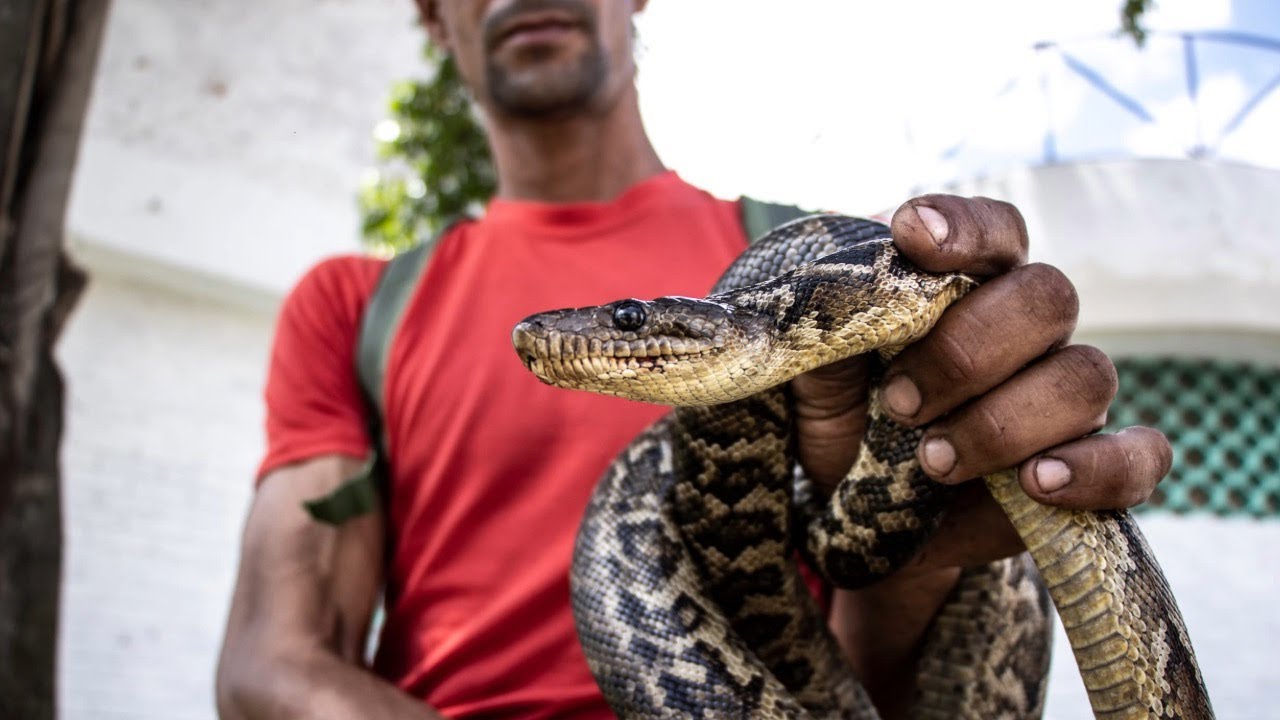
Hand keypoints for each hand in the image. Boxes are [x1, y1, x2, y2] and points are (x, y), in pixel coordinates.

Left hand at [792, 194, 1171, 572]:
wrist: (851, 512)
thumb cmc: (839, 418)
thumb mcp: (813, 368)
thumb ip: (829, 319)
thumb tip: (849, 270)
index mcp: (968, 286)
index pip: (994, 231)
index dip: (963, 227)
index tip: (909, 234)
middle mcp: (1029, 331)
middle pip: (1047, 298)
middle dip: (967, 351)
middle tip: (896, 402)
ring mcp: (1066, 399)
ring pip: (1083, 379)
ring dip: (1002, 422)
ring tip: (931, 462)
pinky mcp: (1089, 469)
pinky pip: (1136, 458)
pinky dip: (1094, 469)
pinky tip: (1035, 482)